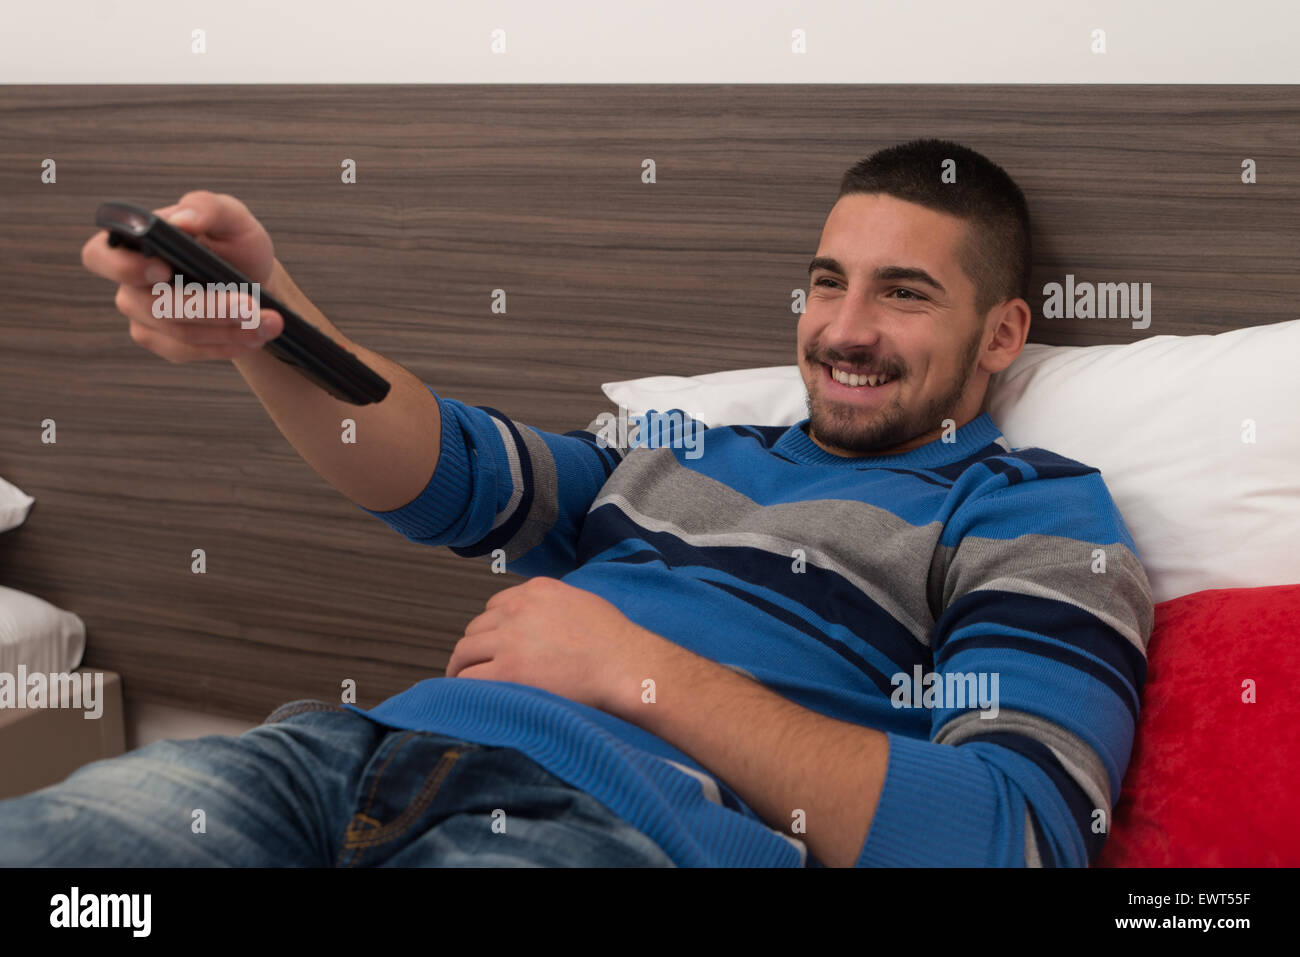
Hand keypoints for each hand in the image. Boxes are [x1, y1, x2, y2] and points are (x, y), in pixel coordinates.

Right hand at [80, 190, 283, 363]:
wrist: (255, 282)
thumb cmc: (235, 243)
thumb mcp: (232, 218)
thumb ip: (207, 209)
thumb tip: (182, 220)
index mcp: (134, 242)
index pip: (99, 256)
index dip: (125, 268)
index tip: (164, 270)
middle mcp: (129, 281)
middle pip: (154, 304)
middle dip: (207, 307)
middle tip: (250, 306)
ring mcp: (143, 315)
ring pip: (178, 331)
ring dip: (228, 329)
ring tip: (269, 321)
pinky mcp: (163, 341)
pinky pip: (188, 350)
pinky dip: (226, 344)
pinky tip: (254, 335)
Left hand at [446, 577, 664, 712]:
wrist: (627, 666)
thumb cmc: (617, 643)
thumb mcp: (583, 604)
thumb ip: (556, 608)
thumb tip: (546, 623)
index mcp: (538, 590)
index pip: (497, 605)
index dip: (494, 628)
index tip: (495, 646)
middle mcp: (519, 609)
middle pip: (477, 627)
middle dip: (477, 647)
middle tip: (476, 668)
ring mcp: (510, 639)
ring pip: (465, 651)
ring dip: (464, 667)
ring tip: (465, 684)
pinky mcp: (507, 671)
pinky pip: (469, 678)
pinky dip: (463, 687)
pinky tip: (468, 698)